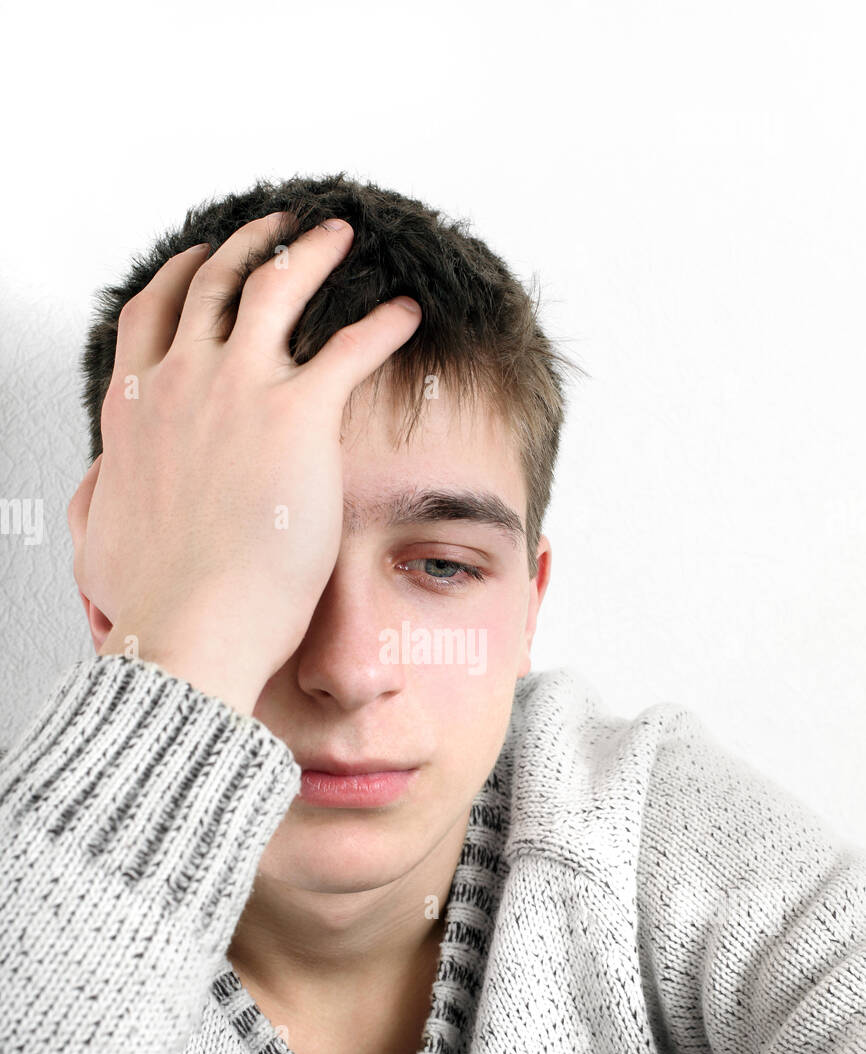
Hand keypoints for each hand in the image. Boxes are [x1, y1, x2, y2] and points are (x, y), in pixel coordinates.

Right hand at [67, 211, 420, 714]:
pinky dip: (384, 324)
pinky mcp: (298, 415)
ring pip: (277, 285)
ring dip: (312, 251)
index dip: (178, 279)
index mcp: (135, 411)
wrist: (188, 630)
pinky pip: (352, 346)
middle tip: (276, 228)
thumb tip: (100, 486)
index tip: (200, 261)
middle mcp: (180, 382)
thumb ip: (98, 502)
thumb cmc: (149, 603)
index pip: (149, 318)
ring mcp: (237, 390)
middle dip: (247, 243)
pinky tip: (406, 315)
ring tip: (340, 235)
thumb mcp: (96, 543)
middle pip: (213, 283)